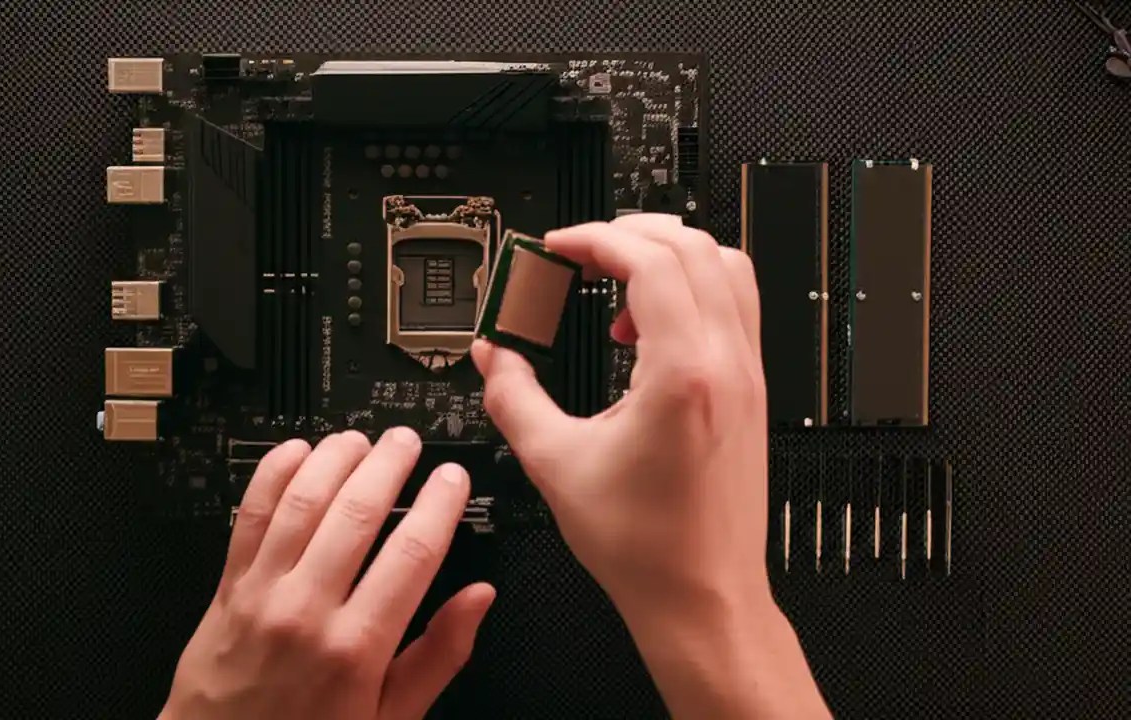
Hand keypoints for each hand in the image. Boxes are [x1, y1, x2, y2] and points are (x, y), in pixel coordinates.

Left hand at [162, 429, 494, 719]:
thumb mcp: (389, 718)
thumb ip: (439, 656)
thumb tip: (478, 600)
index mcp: (357, 648)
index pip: (413, 553)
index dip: (440, 504)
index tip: (452, 479)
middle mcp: (308, 612)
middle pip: (358, 512)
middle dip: (389, 464)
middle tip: (407, 442)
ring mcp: (263, 594)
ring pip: (303, 502)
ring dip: (334, 459)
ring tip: (360, 440)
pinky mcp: (228, 588)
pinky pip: (250, 515)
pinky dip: (273, 475)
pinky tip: (295, 453)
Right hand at [473, 213, 767, 614]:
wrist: (703, 594)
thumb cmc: (647, 546)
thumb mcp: (555, 464)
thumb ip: (513, 396)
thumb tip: (493, 354)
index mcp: (684, 374)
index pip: (650, 259)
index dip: (596, 238)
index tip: (559, 246)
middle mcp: (727, 364)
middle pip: (694, 245)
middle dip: (630, 234)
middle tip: (581, 253)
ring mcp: (747, 374)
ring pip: (726, 266)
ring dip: (668, 256)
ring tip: (615, 285)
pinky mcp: (750, 390)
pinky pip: (733, 305)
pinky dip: (691, 291)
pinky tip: (646, 332)